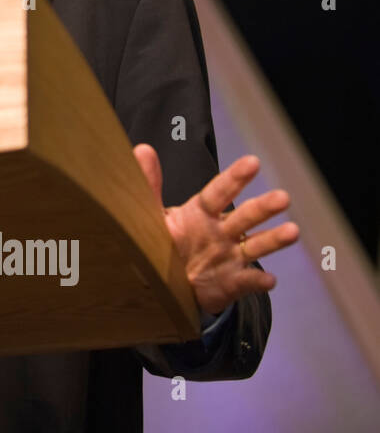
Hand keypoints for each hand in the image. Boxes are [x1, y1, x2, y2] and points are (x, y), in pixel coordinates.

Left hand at [134, 146, 299, 315]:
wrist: (168, 282)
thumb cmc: (163, 242)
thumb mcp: (152, 215)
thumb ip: (149, 185)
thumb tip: (142, 150)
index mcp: (201, 213)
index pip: (219, 192)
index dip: (234, 178)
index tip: (252, 162)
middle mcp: (222, 232)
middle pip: (245, 217)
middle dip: (264, 207)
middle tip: (283, 197)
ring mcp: (230, 256)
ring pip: (256, 246)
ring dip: (274, 239)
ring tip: (292, 231)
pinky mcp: (233, 282)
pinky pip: (248, 281)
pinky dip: (259, 281)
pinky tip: (268, 279)